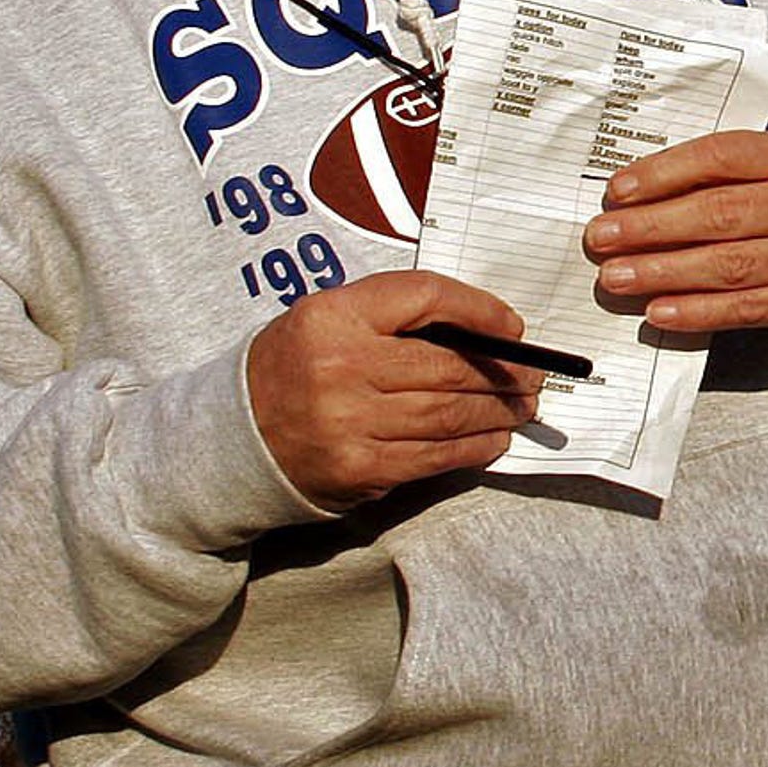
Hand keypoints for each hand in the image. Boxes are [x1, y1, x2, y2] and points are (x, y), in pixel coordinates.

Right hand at [245, 271, 542, 510]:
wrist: (234, 438)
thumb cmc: (295, 368)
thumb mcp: (329, 319)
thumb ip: (396, 317)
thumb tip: (484, 332)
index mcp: (333, 316)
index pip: (426, 296)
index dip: (481, 310)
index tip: (512, 327)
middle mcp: (341, 367)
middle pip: (449, 364)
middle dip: (504, 372)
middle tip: (533, 376)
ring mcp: (350, 423)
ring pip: (449, 414)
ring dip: (498, 411)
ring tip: (522, 406)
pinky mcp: (360, 470)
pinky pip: (435, 457)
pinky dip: (474, 448)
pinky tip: (494, 439)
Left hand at [585, 130, 767, 331]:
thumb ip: (718, 174)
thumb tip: (633, 197)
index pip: (721, 157)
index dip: (663, 174)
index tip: (616, 192)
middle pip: (719, 214)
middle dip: (651, 228)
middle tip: (601, 238)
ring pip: (728, 265)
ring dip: (663, 272)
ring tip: (616, 277)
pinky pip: (745, 308)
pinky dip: (697, 312)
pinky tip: (658, 312)